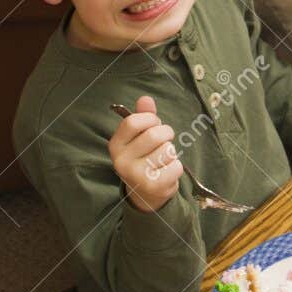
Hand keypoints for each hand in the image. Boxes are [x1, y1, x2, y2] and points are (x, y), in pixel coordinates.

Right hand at [109, 93, 183, 213]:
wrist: (145, 193)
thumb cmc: (143, 157)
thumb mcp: (139, 136)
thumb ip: (143, 116)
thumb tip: (146, 98)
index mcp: (115, 146)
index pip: (133, 121)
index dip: (149, 118)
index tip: (153, 123)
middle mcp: (121, 162)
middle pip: (154, 134)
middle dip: (166, 133)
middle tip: (163, 141)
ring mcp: (136, 176)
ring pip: (167, 150)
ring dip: (171, 152)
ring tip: (163, 159)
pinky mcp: (153, 187)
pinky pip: (176, 166)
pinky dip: (176, 167)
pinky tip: (166, 172)